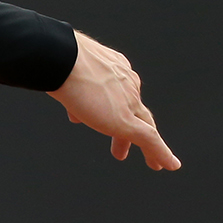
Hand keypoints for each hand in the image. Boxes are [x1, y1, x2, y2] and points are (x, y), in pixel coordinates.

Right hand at [48, 31, 180, 169]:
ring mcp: (129, 100)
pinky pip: (150, 140)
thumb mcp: (62, 68)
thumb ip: (64, 80)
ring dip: (144, 143)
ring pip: (144, 125)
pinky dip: (160, 153)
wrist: (61, 58)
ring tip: (148, 161)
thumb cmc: (55, 57)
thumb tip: (53, 85)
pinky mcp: (127, 121)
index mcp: (113, 67)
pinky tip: (169, 166)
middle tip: (122, 144)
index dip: (114, 104)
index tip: (98, 114)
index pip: (118, 90)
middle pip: (134, 109)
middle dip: (130, 125)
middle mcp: (126, 82)